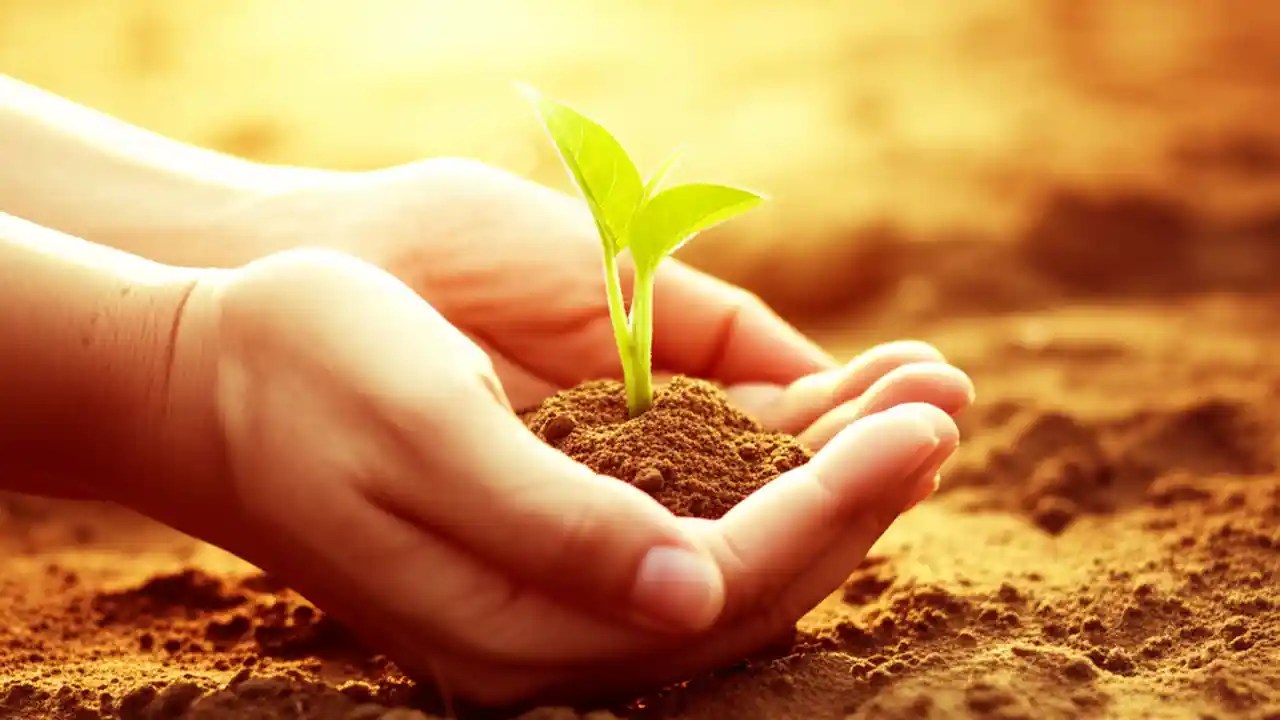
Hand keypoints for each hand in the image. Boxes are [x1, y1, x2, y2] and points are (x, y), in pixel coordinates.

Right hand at [159, 243, 970, 705]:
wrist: (211, 378)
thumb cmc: (306, 379)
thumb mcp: (425, 435)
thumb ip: (555, 527)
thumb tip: (692, 595)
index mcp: (514, 625)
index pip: (720, 583)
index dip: (831, 508)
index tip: (920, 429)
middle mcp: (543, 640)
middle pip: (747, 588)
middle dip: (859, 503)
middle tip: (947, 411)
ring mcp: (548, 606)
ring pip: (731, 566)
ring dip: (830, 495)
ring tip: (914, 415)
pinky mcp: (548, 558)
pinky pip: (690, 535)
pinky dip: (768, 485)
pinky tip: (818, 437)